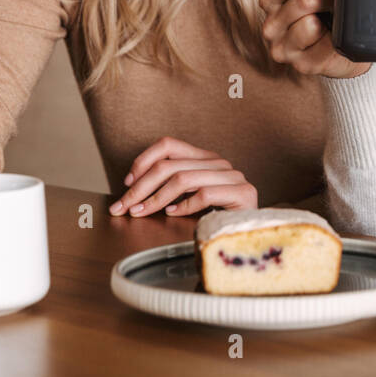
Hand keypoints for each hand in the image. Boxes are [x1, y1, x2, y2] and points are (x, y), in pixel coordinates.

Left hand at [110, 136, 257, 216]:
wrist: (252, 232)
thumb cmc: (218, 217)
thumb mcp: (190, 197)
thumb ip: (171, 187)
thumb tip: (133, 189)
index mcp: (204, 158)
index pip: (168, 144)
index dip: (143, 160)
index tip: (127, 183)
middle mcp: (218, 162)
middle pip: (169, 165)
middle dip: (140, 187)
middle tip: (123, 207)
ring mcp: (232, 176)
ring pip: (183, 178)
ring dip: (155, 199)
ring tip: (141, 213)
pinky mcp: (243, 193)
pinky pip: (205, 194)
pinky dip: (183, 206)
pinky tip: (172, 214)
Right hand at [259, 0, 371, 78]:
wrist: (343, 48)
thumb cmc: (329, 9)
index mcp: (270, 0)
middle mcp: (270, 25)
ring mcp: (283, 48)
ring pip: (310, 22)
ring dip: (334, 15)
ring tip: (342, 15)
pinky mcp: (302, 66)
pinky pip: (323, 45)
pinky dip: (336, 37)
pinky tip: (339, 36)